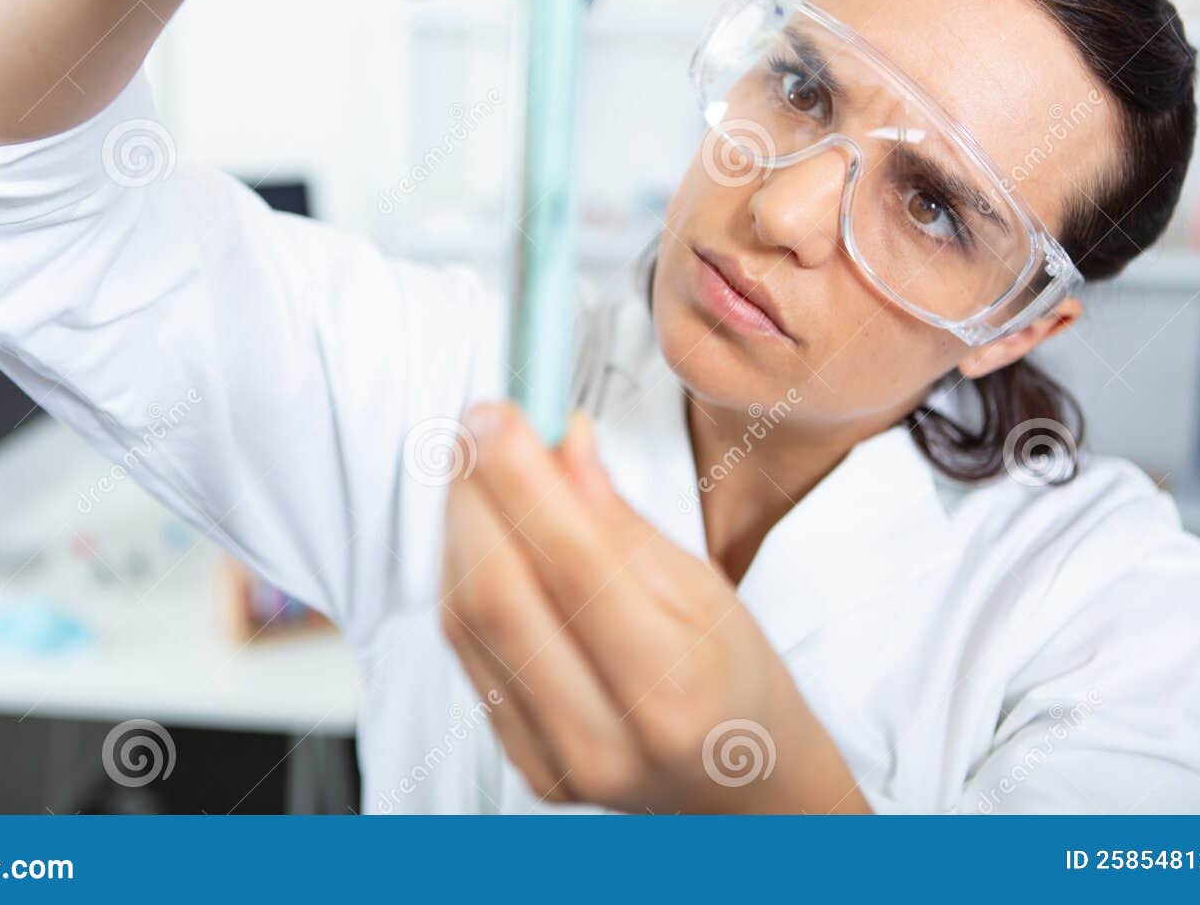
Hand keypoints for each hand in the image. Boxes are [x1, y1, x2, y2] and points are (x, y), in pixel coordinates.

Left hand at [440, 403, 867, 812]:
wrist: (739, 787)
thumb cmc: (734, 677)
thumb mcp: (703, 588)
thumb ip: (618, 519)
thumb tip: (560, 438)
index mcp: (673, 686)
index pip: (574, 564)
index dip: (522, 477)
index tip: (499, 412)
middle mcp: (605, 737)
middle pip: (499, 594)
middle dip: (475, 493)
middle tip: (478, 425)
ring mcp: (556, 761)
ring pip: (468, 619)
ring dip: (461, 528)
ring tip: (479, 469)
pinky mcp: (522, 763)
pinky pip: (466, 653)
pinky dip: (462, 576)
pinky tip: (481, 534)